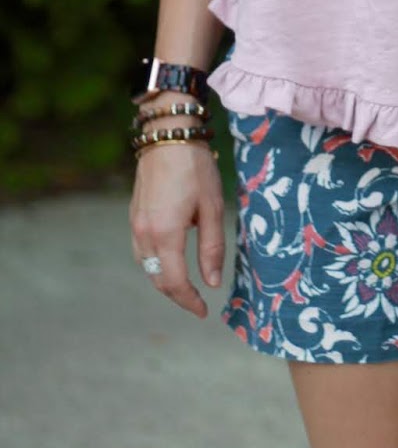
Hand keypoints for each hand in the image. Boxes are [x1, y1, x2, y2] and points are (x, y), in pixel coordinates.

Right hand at [129, 141, 225, 319]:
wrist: (168, 135)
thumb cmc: (195, 168)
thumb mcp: (213, 207)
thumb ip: (212, 247)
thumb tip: (213, 283)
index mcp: (165, 233)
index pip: (174, 281)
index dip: (189, 301)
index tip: (204, 312)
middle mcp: (144, 233)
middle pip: (157, 278)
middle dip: (177, 295)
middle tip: (198, 304)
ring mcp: (135, 224)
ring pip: (147, 266)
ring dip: (164, 280)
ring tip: (186, 285)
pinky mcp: (134, 215)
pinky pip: (142, 250)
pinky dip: (156, 263)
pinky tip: (170, 259)